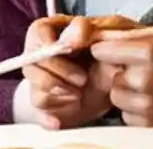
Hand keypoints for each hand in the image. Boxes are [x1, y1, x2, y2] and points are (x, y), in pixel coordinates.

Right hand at [20, 15, 143, 128]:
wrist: (119, 87)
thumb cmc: (110, 55)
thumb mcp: (108, 36)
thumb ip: (89, 31)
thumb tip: (72, 37)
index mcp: (54, 31)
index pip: (38, 31)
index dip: (50, 41)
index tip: (72, 49)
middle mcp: (41, 55)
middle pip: (33, 61)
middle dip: (60, 71)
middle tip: (82, 78)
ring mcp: (41, 81)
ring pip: (35, 86)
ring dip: (59, 93)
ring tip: (79, 95)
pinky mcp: (47, 105)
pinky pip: (38, 112)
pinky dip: (48, 116)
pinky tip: (57, 121)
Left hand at [92, 23, 152, 126]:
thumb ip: (141, 31)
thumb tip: (108, 34)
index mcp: (150, 52)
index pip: (102, 50)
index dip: (109, 51)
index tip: (118, 54)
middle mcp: (145, 79)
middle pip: (109, 76)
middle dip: (123, 73)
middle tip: (148, 73)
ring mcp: (147, 106)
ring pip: (117, 97)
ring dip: (130, 94)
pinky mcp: (151, 127)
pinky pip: (128, 117)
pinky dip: (138, 112)